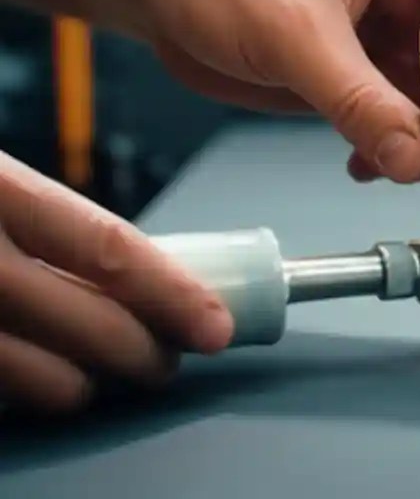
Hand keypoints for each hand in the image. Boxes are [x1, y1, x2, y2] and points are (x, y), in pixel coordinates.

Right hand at [0, 152, 231, 413]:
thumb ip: (41, 212)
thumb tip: (138, 263)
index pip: (109, 248)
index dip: (175, 294)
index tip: (216, 324)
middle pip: (93, 326)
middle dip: (147, 352)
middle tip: (166, 359)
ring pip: (41, 378)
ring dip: (85, 382)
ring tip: (96, 372)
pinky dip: (24, 385)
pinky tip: (33, 366)